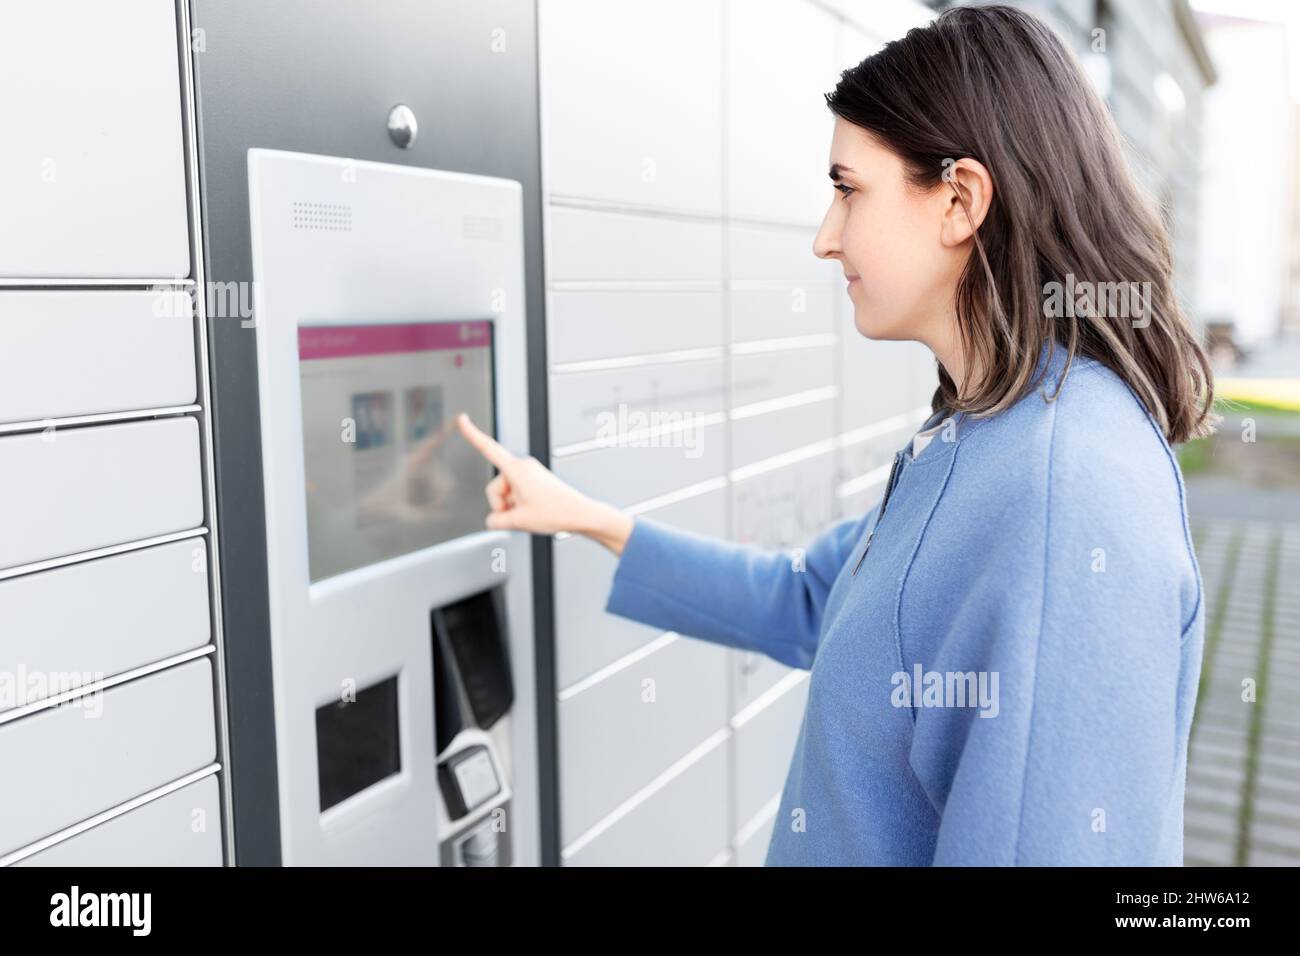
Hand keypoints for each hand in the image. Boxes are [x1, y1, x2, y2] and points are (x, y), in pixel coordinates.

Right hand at [455, 412, 633, 554]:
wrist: (580, 514)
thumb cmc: (555, 513)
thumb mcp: (518, 521)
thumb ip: (496, 521)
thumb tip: (492, 520)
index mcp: (517, 469)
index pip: (488, 448)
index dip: (472, 434)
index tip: (462, 419)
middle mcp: (522, 466)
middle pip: (496, 488)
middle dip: (502, 505)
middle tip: (521, 515)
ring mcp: (530, 473)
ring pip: (506, 493)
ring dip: (513, 507)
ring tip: (532, 513)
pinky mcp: (535, 480)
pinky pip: (517, 493)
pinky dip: (520, 505)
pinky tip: (534, 511)